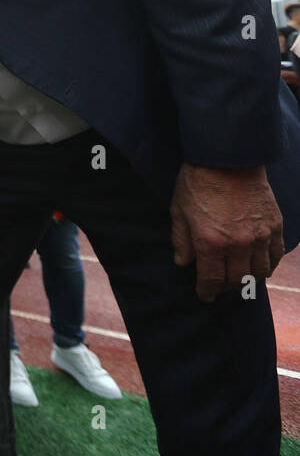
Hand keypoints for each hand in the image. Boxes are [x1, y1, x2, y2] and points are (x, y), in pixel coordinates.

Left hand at [169, 164, 283, 301]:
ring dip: (250, 279)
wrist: (227, 159)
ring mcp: (260, 236)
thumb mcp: (179, 212)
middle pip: (237, 280)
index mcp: (210, 243)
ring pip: (260, 272)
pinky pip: (276, 255)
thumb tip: (183, 263)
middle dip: (228, 288)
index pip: (211, 280)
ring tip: (241, 277)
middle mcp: (238, 244)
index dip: (207, 291)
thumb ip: (181, 241)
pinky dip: (269, 264)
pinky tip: (261, 265)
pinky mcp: (275, 225)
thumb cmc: (198, 183)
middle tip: (221, 286)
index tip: (205, 295)